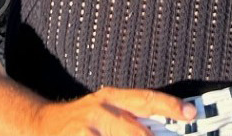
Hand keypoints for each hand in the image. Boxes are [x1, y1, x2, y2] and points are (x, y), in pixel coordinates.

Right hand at [34, 89, 193, 135]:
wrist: (41, 124)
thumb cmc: (82, 120)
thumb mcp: (106, 109)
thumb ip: (132, 117)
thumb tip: (165, 126)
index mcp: (111, 98)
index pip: (146, 99)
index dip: (170, 105)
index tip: (191, 112)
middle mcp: (100, 111)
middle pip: (135, 132)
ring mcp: (86, 132)